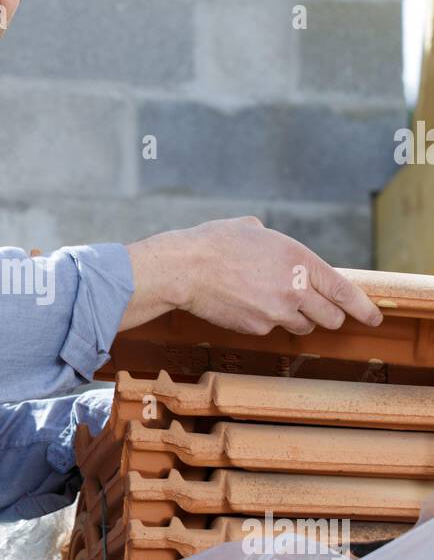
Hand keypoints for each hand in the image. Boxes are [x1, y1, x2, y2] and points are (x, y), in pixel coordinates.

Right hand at [119, 216, 382, 335]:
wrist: (185, 268)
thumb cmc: (216, 242)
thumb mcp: (255, 230)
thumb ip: (278, 246)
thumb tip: (278, 251)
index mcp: (300, 260)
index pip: (344, 291)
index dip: (364, 308)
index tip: (374, 318)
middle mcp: (295, 289)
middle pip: (330, 318)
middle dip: (327, 316)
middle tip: (319, 311)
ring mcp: (276, 312)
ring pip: (302, 327)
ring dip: (296, 319)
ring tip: (271, 301)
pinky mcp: (257, 328)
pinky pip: (272, 329)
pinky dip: (266, 321)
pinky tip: (246, 304)